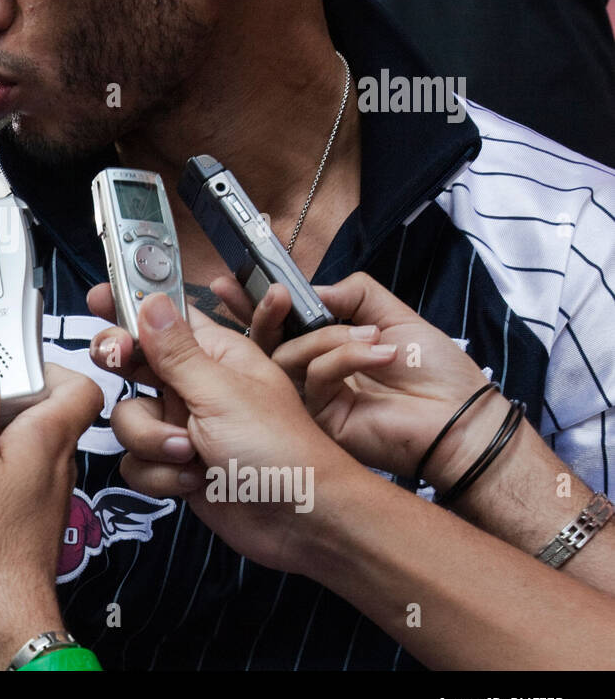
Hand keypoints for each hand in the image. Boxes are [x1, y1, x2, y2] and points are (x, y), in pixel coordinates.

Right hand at [89, 291, 353, 572]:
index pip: (164, 317)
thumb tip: (150, 300)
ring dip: (152, 440)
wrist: (301, 523)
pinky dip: (160, 475)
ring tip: (190, 453)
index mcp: (214, 354)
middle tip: (117, 361)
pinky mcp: (176, 466)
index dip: (130, 305)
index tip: (97, 298)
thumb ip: (176, 351)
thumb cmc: (279, 450)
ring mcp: (183, 427)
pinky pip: (137, 462)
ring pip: (128, 418)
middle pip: (133, 363)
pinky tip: (193, 480)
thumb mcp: (222, 393)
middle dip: (122, 368)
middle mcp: (194, 386)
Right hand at [266, 272, 512, 491]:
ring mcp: (315, 397)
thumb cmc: (435, 371)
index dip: (258, 304)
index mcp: (329, 348)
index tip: (236, 280)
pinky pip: (314, 376)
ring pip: (286, 357)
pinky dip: (345, 357)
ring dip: (326, 337)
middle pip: (266, 343)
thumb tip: (314, 288)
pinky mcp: (322, 418)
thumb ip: (355, 294)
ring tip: (370, 335)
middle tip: (275, 294)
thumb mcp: (394, 317)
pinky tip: (380, 354)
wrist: (461, 417)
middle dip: (263, 313)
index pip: (282, 323)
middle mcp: (314, 372)